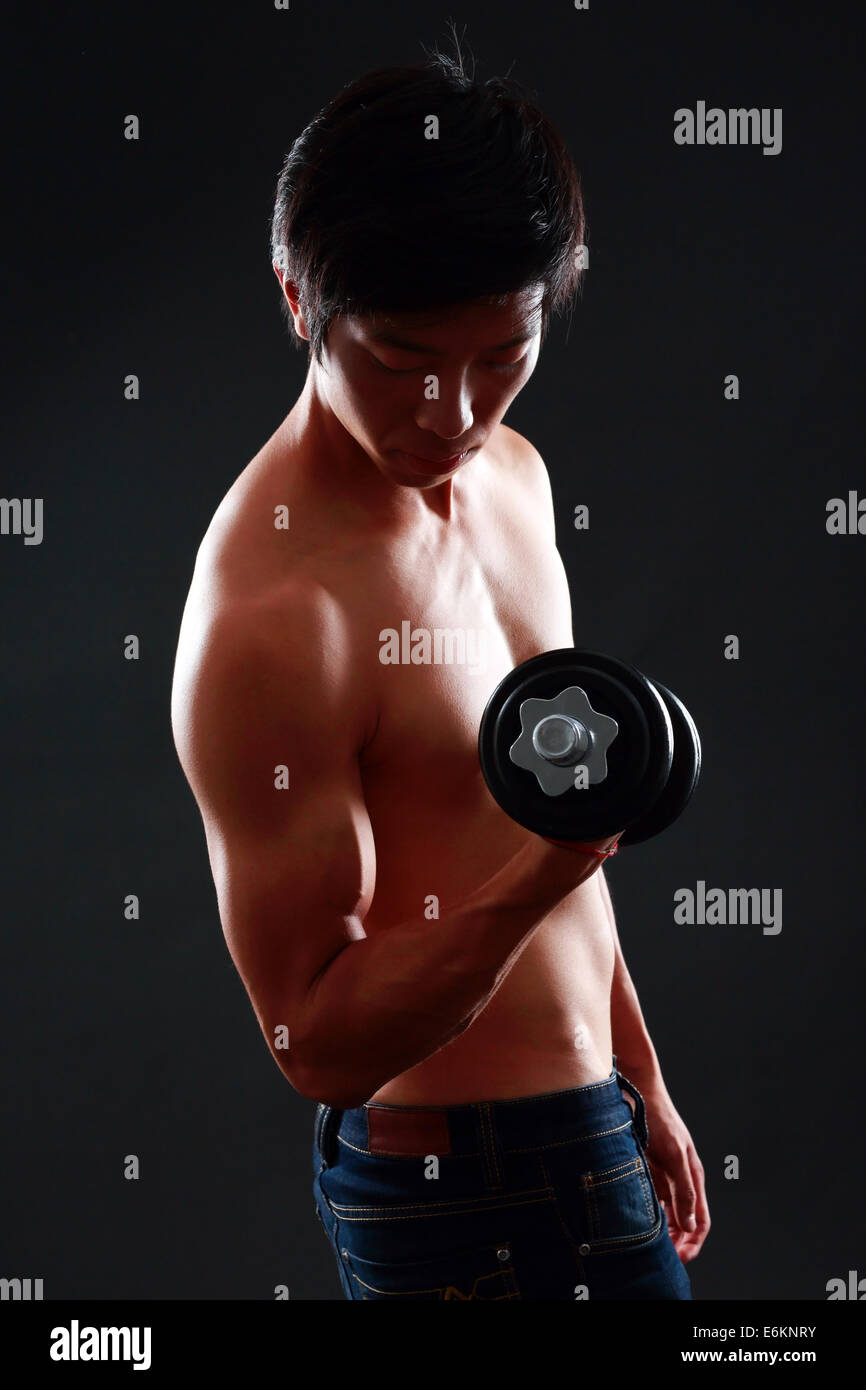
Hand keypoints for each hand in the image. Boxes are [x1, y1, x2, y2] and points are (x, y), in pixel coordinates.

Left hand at [639, 1081, 709, 1262]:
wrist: (639, 1090)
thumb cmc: (659, 1118)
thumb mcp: (674, 1155)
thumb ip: (684, 1189)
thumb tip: (689, 1223)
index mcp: (693, 1177)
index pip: (700, 1221)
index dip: (692, 1243)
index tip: (680, 1259)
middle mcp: (681, 1179)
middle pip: (684, 1221)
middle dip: (677, 1243)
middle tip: (662, 1259)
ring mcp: (664, 1174)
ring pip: (667, 1213)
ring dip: (663, 1231)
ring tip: (650, 1246)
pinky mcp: (648, 1168)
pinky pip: (652, 1199)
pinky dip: (649, 1214)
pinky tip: (639, 1222)